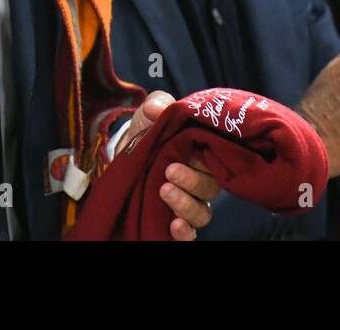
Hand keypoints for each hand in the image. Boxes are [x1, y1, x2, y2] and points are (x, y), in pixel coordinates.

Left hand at [114, 91, 220, 240]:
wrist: (123, 157)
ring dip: (185, 204)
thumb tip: (156, 108)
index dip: (207, 158)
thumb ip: (157, 105)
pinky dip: (185, 232)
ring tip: (164, 191)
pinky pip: (189, 234)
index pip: (216, 159)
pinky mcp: (175, 221)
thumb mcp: (150, 114)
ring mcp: (189, 204)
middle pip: (210, 188)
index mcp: (201, 154)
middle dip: (192, 181)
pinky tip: (174, 226)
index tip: (191, 150)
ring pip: (201, 212)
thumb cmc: (146, 133)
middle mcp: (200, 182)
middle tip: (169, 171)